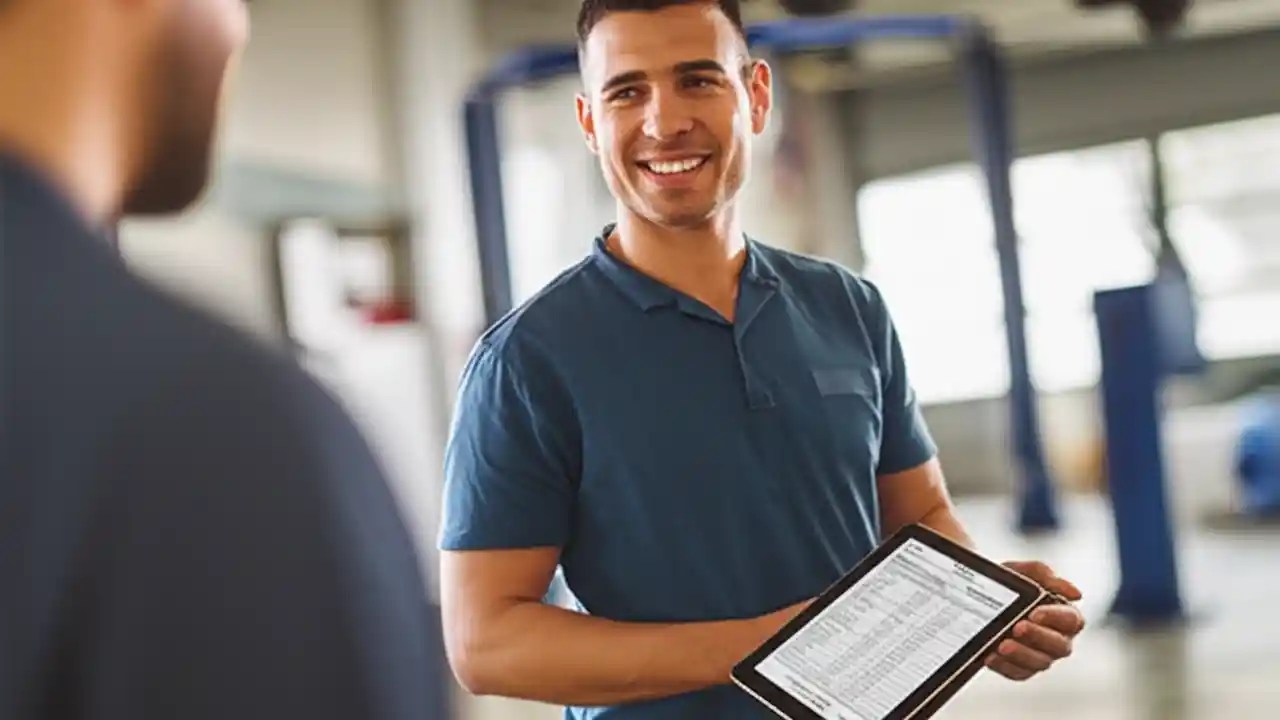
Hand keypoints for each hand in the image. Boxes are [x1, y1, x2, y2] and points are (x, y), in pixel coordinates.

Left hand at [985, 561, 1085, 681]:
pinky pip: (1017, 673)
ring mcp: (1041, 656)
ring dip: (1021, 654)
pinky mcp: (1022, 668)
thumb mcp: (1024, 572)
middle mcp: (1058, 639)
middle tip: (1017, 627)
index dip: (1055, 618)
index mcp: (1065, 615)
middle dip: (1038, 636)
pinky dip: (1004, 666)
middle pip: (1059, 646)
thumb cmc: (1012, 583)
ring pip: (1040, 663)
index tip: (1034, 612)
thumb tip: (1075, 594)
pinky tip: (990, 657)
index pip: (1072, 620)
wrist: (981, 594)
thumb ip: (1045, 575)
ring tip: (1002, 645)